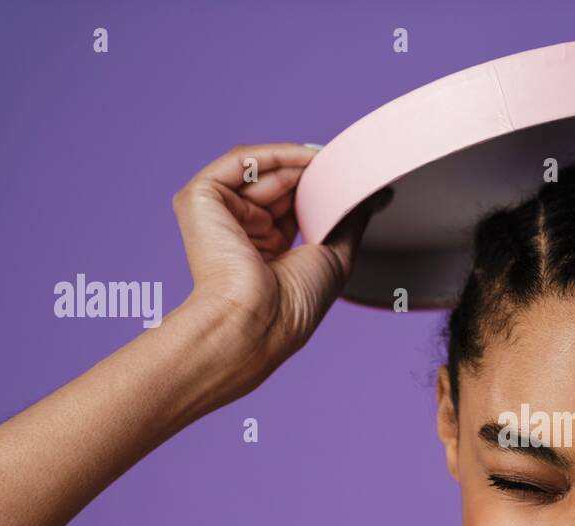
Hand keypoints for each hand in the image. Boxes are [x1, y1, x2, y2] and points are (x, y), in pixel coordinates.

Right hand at [170, 142, 389, 397]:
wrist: (258, 321)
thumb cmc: (292, 305)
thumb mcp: (334, 255)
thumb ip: (349, 220)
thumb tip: (374, 196)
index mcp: (260, 247)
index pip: (288, 203)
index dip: (318, 187)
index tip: (349, 177)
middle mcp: (235, 228)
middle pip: (275, 182)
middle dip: (310, 173)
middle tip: (345, 166)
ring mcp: (215, 212)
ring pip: (260, 170)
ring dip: (297, 164)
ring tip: (329, 165)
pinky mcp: (200, 197)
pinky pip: (242, 162)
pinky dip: (276, 155)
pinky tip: (308, 159)